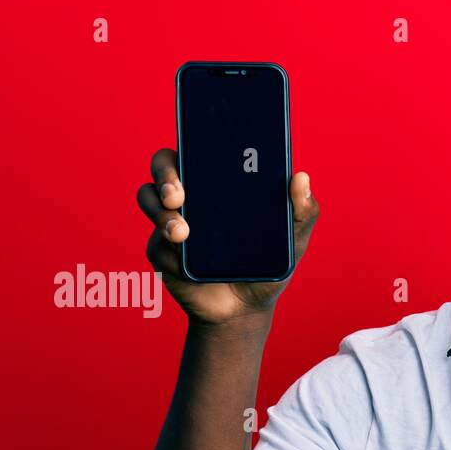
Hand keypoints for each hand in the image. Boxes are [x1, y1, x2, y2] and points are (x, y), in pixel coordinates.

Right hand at [136, 148, 319, 323]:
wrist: (246, 309)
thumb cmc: (268, 264)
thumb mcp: (293, 239)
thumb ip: (303, 211)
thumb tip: (301, 177)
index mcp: (218, 182)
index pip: (196, 148)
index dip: (188, 140)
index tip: (195, 148)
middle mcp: (190, 195)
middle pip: (162, 167)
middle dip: (165, 176)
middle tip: (177, 196)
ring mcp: (171, 221)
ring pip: (147, 199)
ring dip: (159, 214)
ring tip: (181, 234)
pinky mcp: (162, 252)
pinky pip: (155, 246)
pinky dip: (169, 256)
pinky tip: (185, 267)